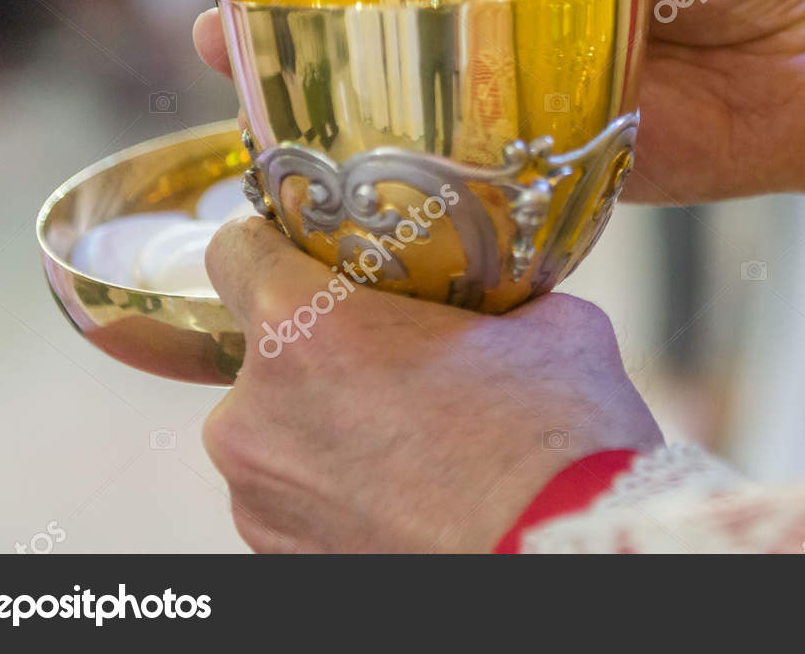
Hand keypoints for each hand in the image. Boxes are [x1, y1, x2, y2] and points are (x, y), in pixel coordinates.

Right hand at [195, 0, 804, 219]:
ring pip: (398, 87)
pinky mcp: (547, 159)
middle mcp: (501, 9)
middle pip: (373, 7)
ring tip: (240, 72)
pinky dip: (397, 164)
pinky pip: (462, 163)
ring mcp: (518, 87)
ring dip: (315, 84)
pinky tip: (336, 165)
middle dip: (293, 1)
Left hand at [202, 217, 660, 552]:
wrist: (568, 559)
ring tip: (418, 442)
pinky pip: (297, 500)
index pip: (236, 252)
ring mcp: (260, 500)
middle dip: (327, 353)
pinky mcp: (280, 560)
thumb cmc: (556, 448)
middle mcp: (255, 415)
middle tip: (404, 364)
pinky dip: (340, 491)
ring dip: (331, 427)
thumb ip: (496, 300)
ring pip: (280, 433)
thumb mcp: (549, 326)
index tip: (308, 252)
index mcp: (304, 330)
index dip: (274, 243)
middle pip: (266, 353)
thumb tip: (504, 301)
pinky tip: (411, 493)